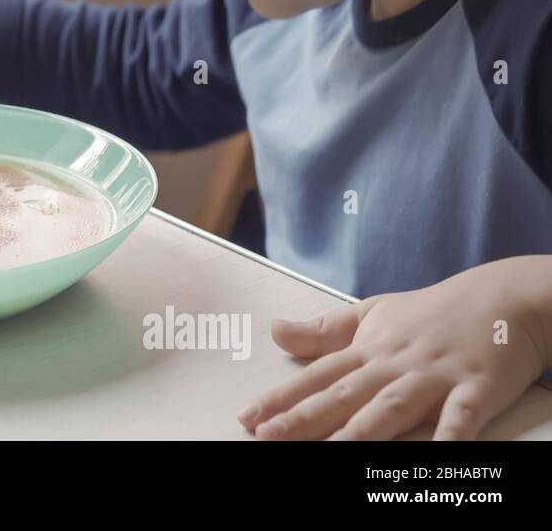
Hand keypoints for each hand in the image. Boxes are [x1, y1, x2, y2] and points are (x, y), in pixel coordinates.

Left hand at [239, 255, 550, 439]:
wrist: (504, 296)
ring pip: (392, 408)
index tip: (248, 417)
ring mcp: (435, 376)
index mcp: (369, 350)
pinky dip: (448, 436)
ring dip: (361, 432)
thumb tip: (274, 331)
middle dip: (305, 419)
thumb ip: (323, 330)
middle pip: (344, 395)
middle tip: (268, 437)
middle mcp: (395, 364)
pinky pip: (461, 417)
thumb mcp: (373, 314)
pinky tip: (434, 455)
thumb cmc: (433, 312)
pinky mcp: (477, 387)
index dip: (281, 398)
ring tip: (331, 452)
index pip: (317, 377)